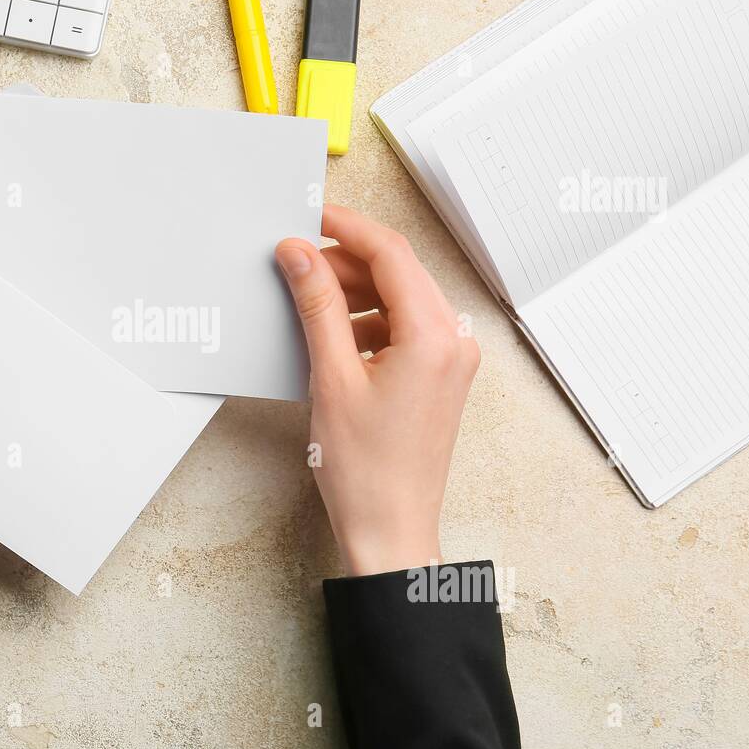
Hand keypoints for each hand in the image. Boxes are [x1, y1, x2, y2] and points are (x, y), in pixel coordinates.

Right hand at [276, 205, 478, 576]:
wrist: (390, 530)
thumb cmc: (365, 470)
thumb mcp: (331, 377)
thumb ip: (316, 305)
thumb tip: (298, 253)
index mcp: (435, 335)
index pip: (391, 254)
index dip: (345, 228)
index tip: (308, 217)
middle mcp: (454, 340)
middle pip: (397, 272)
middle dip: (345, 262)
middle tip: (294, 261)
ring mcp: (451, 359)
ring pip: (399, 298)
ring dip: (354, 291)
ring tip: (306, 301)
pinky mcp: (440, 376)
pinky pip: (403, 327)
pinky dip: (366, 320)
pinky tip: (330, 335)